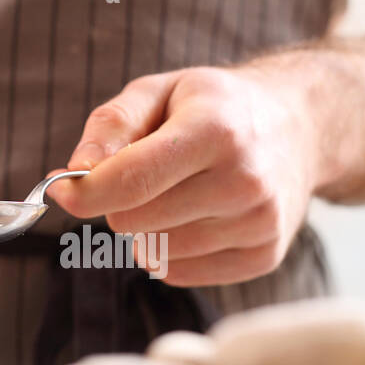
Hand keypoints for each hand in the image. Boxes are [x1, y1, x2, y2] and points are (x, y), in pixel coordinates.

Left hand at [48, 65, 318, 286]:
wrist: (300, 127)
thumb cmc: (216, 108)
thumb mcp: (161, 90)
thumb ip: (110, 125)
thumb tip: (73, 175)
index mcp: (216, 129)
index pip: (130, 181)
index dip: (84, 193)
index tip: (63, 191)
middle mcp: (244, 180)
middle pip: (135, 222)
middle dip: (122, 204)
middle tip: (145, 177)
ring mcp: (259, 223)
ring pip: (155, 252)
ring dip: (148, 229)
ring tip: (177, 194)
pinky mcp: (263, 256)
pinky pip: (180, 274)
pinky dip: (170, 252)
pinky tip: (194, 219)